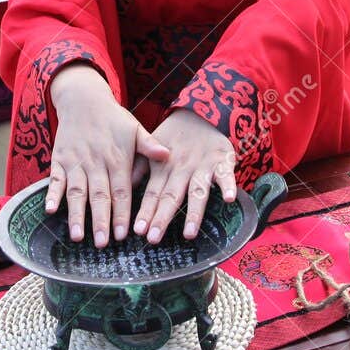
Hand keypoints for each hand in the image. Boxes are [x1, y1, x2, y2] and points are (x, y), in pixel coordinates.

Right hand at [47, 66, 170, 245]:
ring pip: (76, 192)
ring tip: (78, 236)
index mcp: (117, 159)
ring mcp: (76, 162)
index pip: (121, 191)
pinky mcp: (59, 160)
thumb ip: (150, 145)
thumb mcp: (135, 128)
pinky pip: (54, 180)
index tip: (122, 234)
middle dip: (100, 220)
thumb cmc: (113, 119)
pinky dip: (51, 194)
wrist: (83, 98)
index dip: (121, 213)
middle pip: (99, 195)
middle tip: (102, 244)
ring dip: (76, 214)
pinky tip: (49, 210)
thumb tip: (168, 155)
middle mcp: (96, 163)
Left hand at [134, 110, 237, 243]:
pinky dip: (228, 185)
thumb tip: (122, 189)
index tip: (138, 230)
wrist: (201, 112)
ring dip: (193, 212)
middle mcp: (182, 168)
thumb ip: (139, 168)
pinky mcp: (223, 161)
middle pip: (172, 196)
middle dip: (163, 217)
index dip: (146, 211)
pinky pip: (227, 175)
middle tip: (154, 238)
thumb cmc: (173, 136)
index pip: (152, 193)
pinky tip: (228, 199)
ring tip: (189, 233)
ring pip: (197, 191)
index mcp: (163, 167)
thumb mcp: (152, 148)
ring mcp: (203, 166)